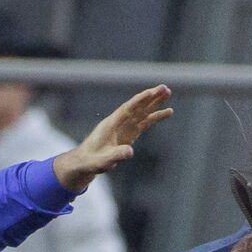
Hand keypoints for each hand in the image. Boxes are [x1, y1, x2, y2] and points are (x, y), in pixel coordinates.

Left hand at [53, 85, 172, 193]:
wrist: (84, 163)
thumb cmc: (91, 161)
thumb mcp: (103, 161)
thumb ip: (116, 155)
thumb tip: (130, 151)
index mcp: (110, 124)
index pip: (128, 109)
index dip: (140, 100)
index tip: (152, 92)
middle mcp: (118, 122)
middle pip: (136, 106)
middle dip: (150, 97)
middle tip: (165, 88)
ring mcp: (123, 128)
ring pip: (141, 112)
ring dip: (154, 103)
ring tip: (168, 94)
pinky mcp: (128, 134)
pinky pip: (143, 123)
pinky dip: (154, 117)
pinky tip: (166, 112)